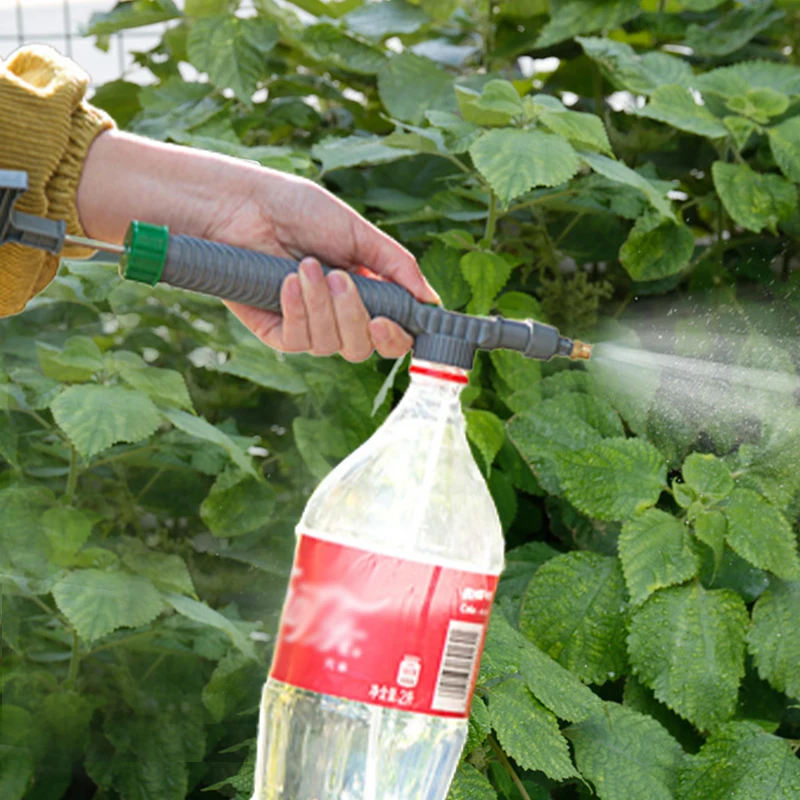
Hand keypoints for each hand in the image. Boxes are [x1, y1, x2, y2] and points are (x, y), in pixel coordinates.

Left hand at [76, 130, 439, 360]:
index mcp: (363, 291)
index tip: (391, 321)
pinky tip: (286, 281)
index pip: (390, 333)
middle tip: (342, 279)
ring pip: (331, 345)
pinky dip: (296, 311)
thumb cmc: (296, 208)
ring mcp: (306, 324)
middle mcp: (337, 314)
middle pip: (362, 348)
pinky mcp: (275, 330)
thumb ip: (396, 265)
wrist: (242, 204)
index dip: (396, 336)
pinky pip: (297, 341)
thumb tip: (430, 301)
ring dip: (322, 306)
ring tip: (306, 267)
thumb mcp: (356, 232)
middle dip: (355, 317)